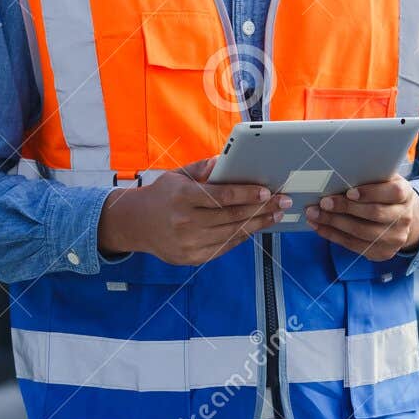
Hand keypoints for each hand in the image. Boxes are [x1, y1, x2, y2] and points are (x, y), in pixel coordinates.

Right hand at [99, 158, 288, 265]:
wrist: (136, 224)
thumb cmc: (162, 195)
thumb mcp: (177, 175)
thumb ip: (201, 168)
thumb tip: (223, 160)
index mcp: (182, 197)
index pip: (221, 197)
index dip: (247, 194)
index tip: (267, 191)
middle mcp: (185, 222)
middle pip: (232, 216)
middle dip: (262, 209)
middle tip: (283, 202)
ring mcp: (188, 243)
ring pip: (232, 233)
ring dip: (258, 224)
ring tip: (275, 215)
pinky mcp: (192, 258)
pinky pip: (224, 247)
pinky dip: (242, 237)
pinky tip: (255, 227)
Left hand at [306, 174, 418, 260]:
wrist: (399, 219)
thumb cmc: (384, 194)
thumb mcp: (384, 181)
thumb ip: (369, 177)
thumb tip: (338, 173)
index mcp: (406, 195)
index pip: (393, 192)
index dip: (370, 193)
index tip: (349, 192)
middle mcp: (404, 218)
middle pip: (374, 213)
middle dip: (345, 208)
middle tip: (323, 202)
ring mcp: (395, 238)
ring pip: (361, 232)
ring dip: (334, 223)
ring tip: (315, 215)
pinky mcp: (383, 252)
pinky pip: (354, 245)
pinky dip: (334, 235)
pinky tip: (320, 227)